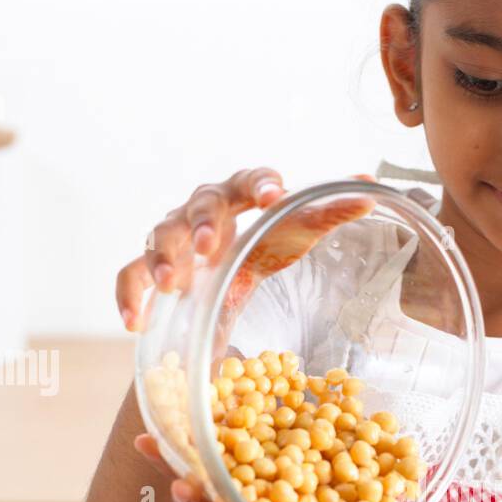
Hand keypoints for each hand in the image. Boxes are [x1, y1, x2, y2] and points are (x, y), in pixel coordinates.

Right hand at [115, 167, 376, 333]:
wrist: (224, 281)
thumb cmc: (262, 247)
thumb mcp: (296, 235)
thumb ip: (329, 213)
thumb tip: (372, 188)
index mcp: (239, 195)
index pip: (246, 180)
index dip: (258, 184)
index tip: (272, 195)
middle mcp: (201, 210)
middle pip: (198, 205)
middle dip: (203, 225)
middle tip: (212, 248)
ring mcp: (171, 239)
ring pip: (159, 237)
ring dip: (164, 259)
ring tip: (175, 283)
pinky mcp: (149, 273)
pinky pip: (129, 277)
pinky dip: (129, 296)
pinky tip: (134, 321)